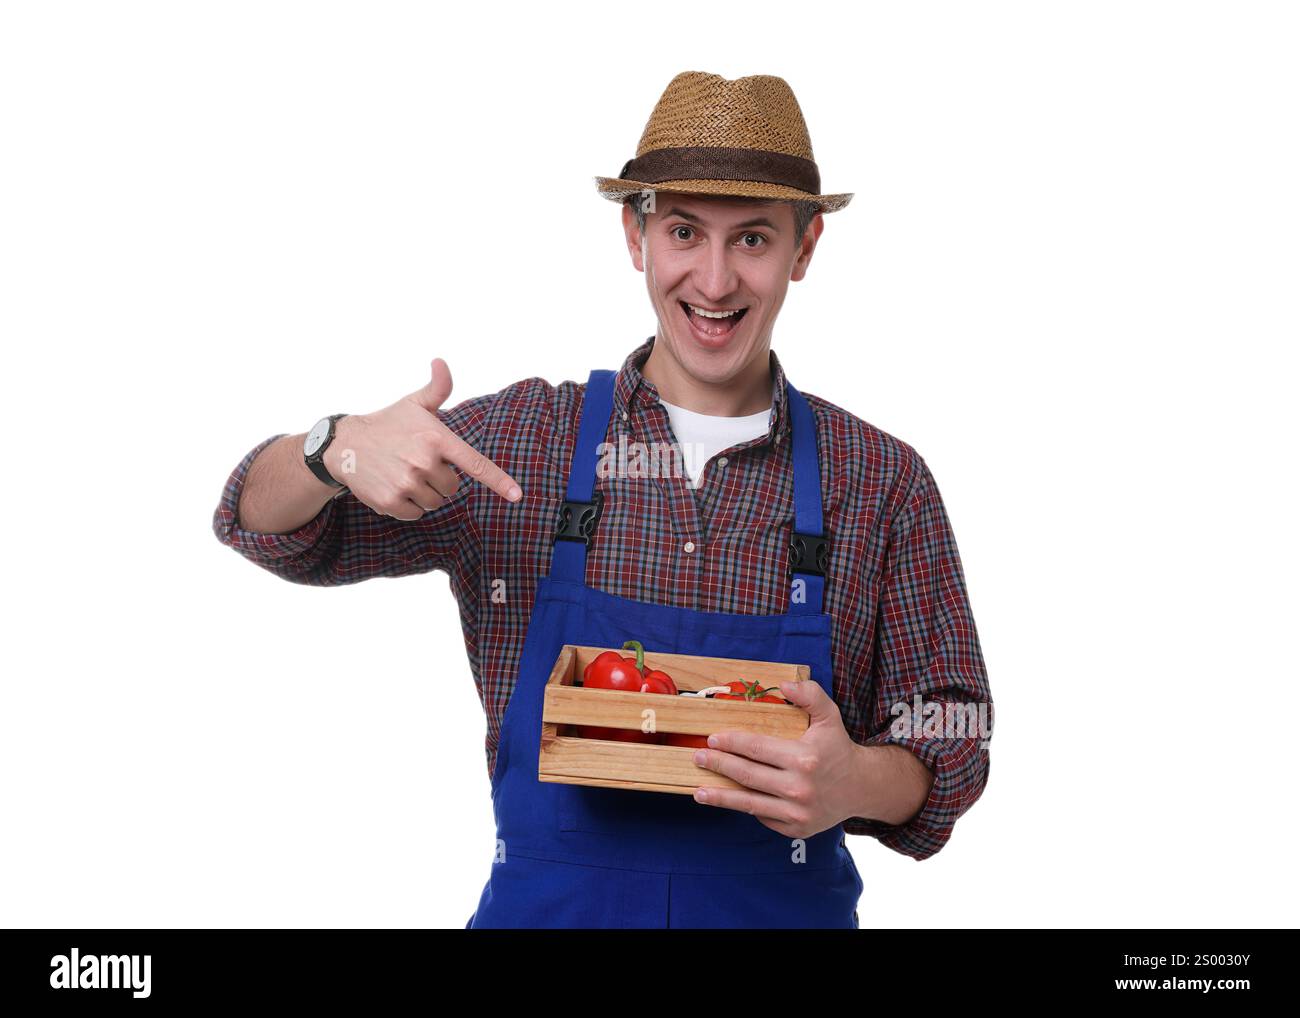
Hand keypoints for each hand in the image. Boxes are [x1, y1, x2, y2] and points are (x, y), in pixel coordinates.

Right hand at [323, 357, 521, 520]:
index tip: (518, 495)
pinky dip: (408, 505)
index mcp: (437, 438)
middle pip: (452, 488)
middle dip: (439, 478)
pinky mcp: (391, 502)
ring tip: (404, 473)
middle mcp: (424, 462)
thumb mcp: (414, 404)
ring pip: (435, 502)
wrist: (344, 445)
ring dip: (424, 493)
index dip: (499, 481)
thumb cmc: (388, 424)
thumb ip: (437, 388)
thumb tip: (441, 362)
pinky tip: (394, 486)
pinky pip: (416, 514)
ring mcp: (407, 483)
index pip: (475, 464)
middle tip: (417, 463)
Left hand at [689, 677, 872, 839]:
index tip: (713, 739)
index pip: (757, 748)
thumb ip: (810, 695)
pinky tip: (731, 800)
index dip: (731, 743)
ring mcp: (798, 812)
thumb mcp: (829, 716)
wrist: (861, 787)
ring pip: (749, 803)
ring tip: (700, 791)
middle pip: (747, 775)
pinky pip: (764, 817)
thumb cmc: (838, 749)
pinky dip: (746, 809)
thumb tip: (785, 686)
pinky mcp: (797, 829)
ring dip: (721, 797)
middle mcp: (800, 787)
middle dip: (719, 765)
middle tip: (698, 758)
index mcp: (804, 758)